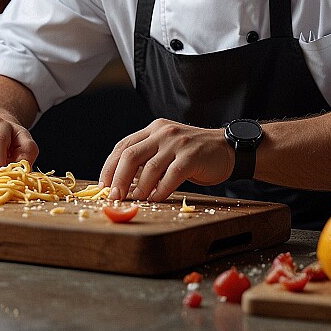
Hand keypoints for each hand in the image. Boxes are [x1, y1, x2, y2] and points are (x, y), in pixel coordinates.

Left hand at [99, 118, 234, 201]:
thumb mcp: (167, 148)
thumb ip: (147, 159)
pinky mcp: (192, 156)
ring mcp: (178, 143)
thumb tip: (122, 184)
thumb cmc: (194, 155)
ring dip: (139, 188)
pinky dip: (160, 191)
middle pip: (130, 155)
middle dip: (118, 179)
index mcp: (154, 129)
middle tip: (114, 197)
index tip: (103, 185)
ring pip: (149, 168)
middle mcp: (163, 132)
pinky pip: (170, 176)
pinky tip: (156, 198)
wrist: (227, 149)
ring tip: (136, 200)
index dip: (109, 167)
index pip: (123, 146)